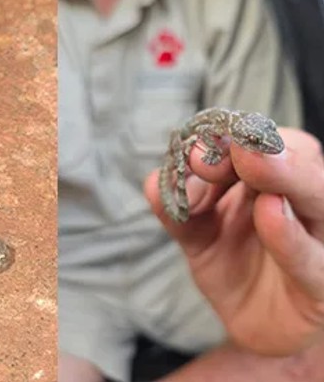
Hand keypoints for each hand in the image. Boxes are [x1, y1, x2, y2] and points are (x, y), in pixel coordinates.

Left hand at [144, 128, 323, 355]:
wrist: (258, 324)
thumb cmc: (235, 266)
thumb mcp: (198, 234)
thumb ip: (180, 210)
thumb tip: (155, 183)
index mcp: (273, 179)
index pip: (262, 143)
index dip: (230, 137)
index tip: (194, 145)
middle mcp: (303, 200)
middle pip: (297, 157)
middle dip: (257, 147)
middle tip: (225, 145)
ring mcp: (321, 239)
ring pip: (317, 198)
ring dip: (284, 175)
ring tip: (251, 160)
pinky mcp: (323, 282)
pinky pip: (312, 259)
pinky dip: (289, 235)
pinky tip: (269, 213)